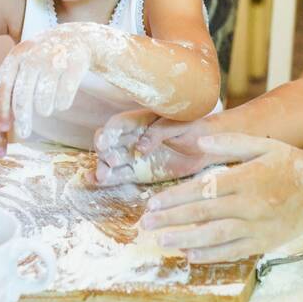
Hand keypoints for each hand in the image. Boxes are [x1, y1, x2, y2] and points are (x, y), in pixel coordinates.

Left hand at [0, 24, 95, 142]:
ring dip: (43, 110)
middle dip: (22, 118)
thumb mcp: (25, 61)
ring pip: (43, 98)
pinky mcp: (75, 64)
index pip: (4, 86)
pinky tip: (62, 103)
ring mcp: (55, 58)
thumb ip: (12, 84)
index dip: (1, 109)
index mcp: (17, 54)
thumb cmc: (46, 56)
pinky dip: (62, 104)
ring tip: (46, 110)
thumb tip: (3, 119)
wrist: (79, 36)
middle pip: (23, 96)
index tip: (3, 128)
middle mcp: (34, 55)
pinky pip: (64, 95)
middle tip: (23, 133)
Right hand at [90, 110, 216, 184]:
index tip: (104, 142)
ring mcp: (133, 155)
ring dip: (102, 166)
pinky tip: (94, 180)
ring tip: (101, 176)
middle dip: (105, 151)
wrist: (208, 147)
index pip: (119, 124)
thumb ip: (159, 133)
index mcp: (141, 120)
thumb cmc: (196, 128)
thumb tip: (139, 147)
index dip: (109, 132)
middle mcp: (132, 137)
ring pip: (110, 159)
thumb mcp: (180, 125)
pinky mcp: (138, 171)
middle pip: (110, 142)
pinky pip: (119, 175)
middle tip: (112, 161)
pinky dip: (106, 178)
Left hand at [137, 134, 302, 263]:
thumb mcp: (264, 145)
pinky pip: (234, 252)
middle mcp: (252, 204)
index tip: (153, 203)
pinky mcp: (265, 242)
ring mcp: (259, 226)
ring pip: (216, 236)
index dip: (175, 197)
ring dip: (185, 240)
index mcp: (249, 178)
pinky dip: (211, 255)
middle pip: (204, 214)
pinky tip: (191, 255)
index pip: (204, 189)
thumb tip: (200, 140)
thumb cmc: (291, 163)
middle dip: (171, 220)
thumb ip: (232, 143)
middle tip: (146, 224)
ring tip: (162, 241)